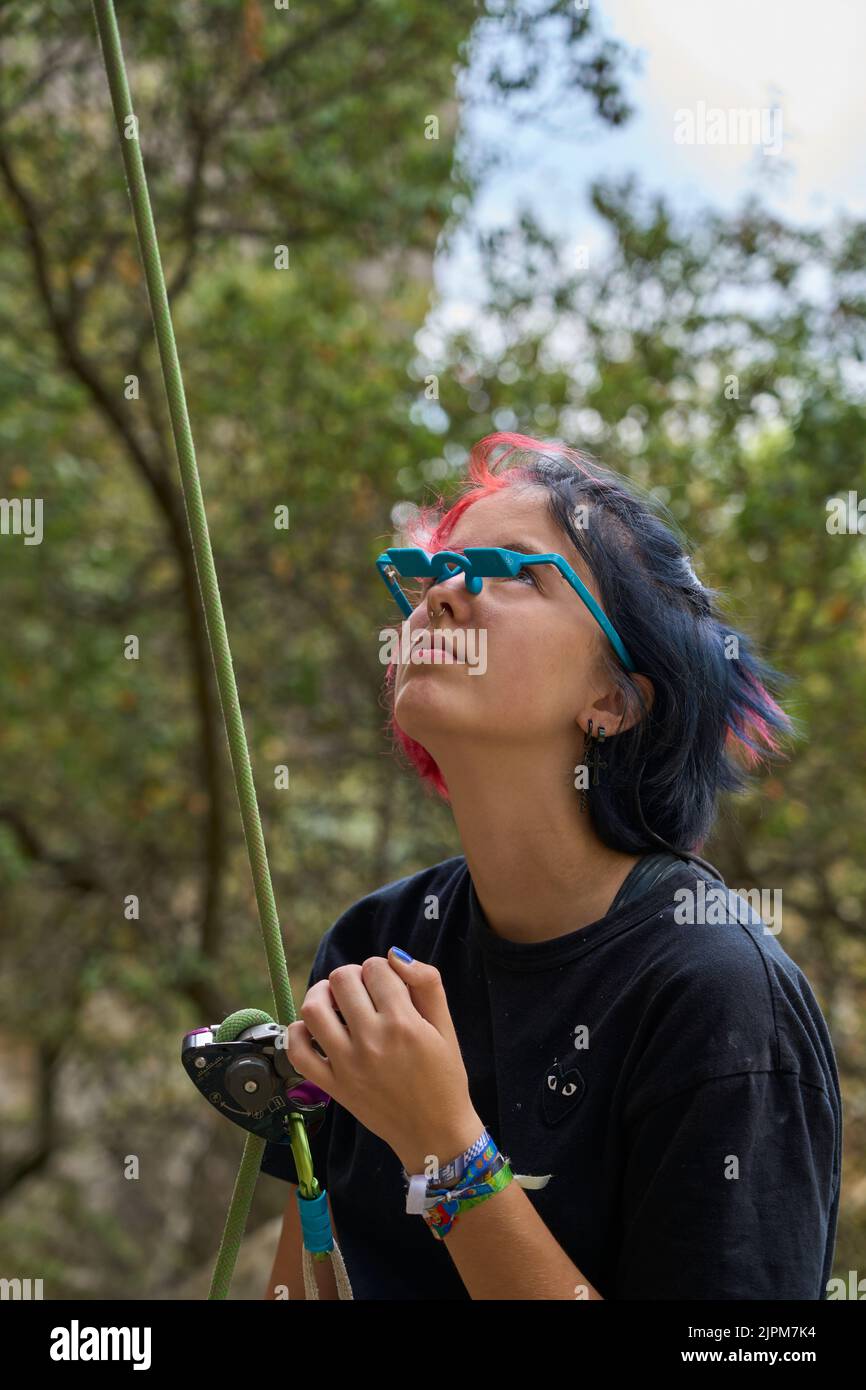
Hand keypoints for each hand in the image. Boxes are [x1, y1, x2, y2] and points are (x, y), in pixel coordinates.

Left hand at [285, 949, 482, 1175]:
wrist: (434, 1132)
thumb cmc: (445, 1077)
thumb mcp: (446, 1027)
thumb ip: (427, 983)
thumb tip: (395, 954)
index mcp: (404, 1024)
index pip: (376, 968)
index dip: (382, 969)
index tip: (389, 984)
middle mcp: (372, 1041)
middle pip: (342, 980)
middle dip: (353, 976)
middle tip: (364, 990)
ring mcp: (347, 1065)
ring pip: (314, 1009)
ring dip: (321, 994)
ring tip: (335, 1001)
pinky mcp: (333, 1086)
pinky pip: (298, 1053)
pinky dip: (298, 1033)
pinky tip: (315, 1029)